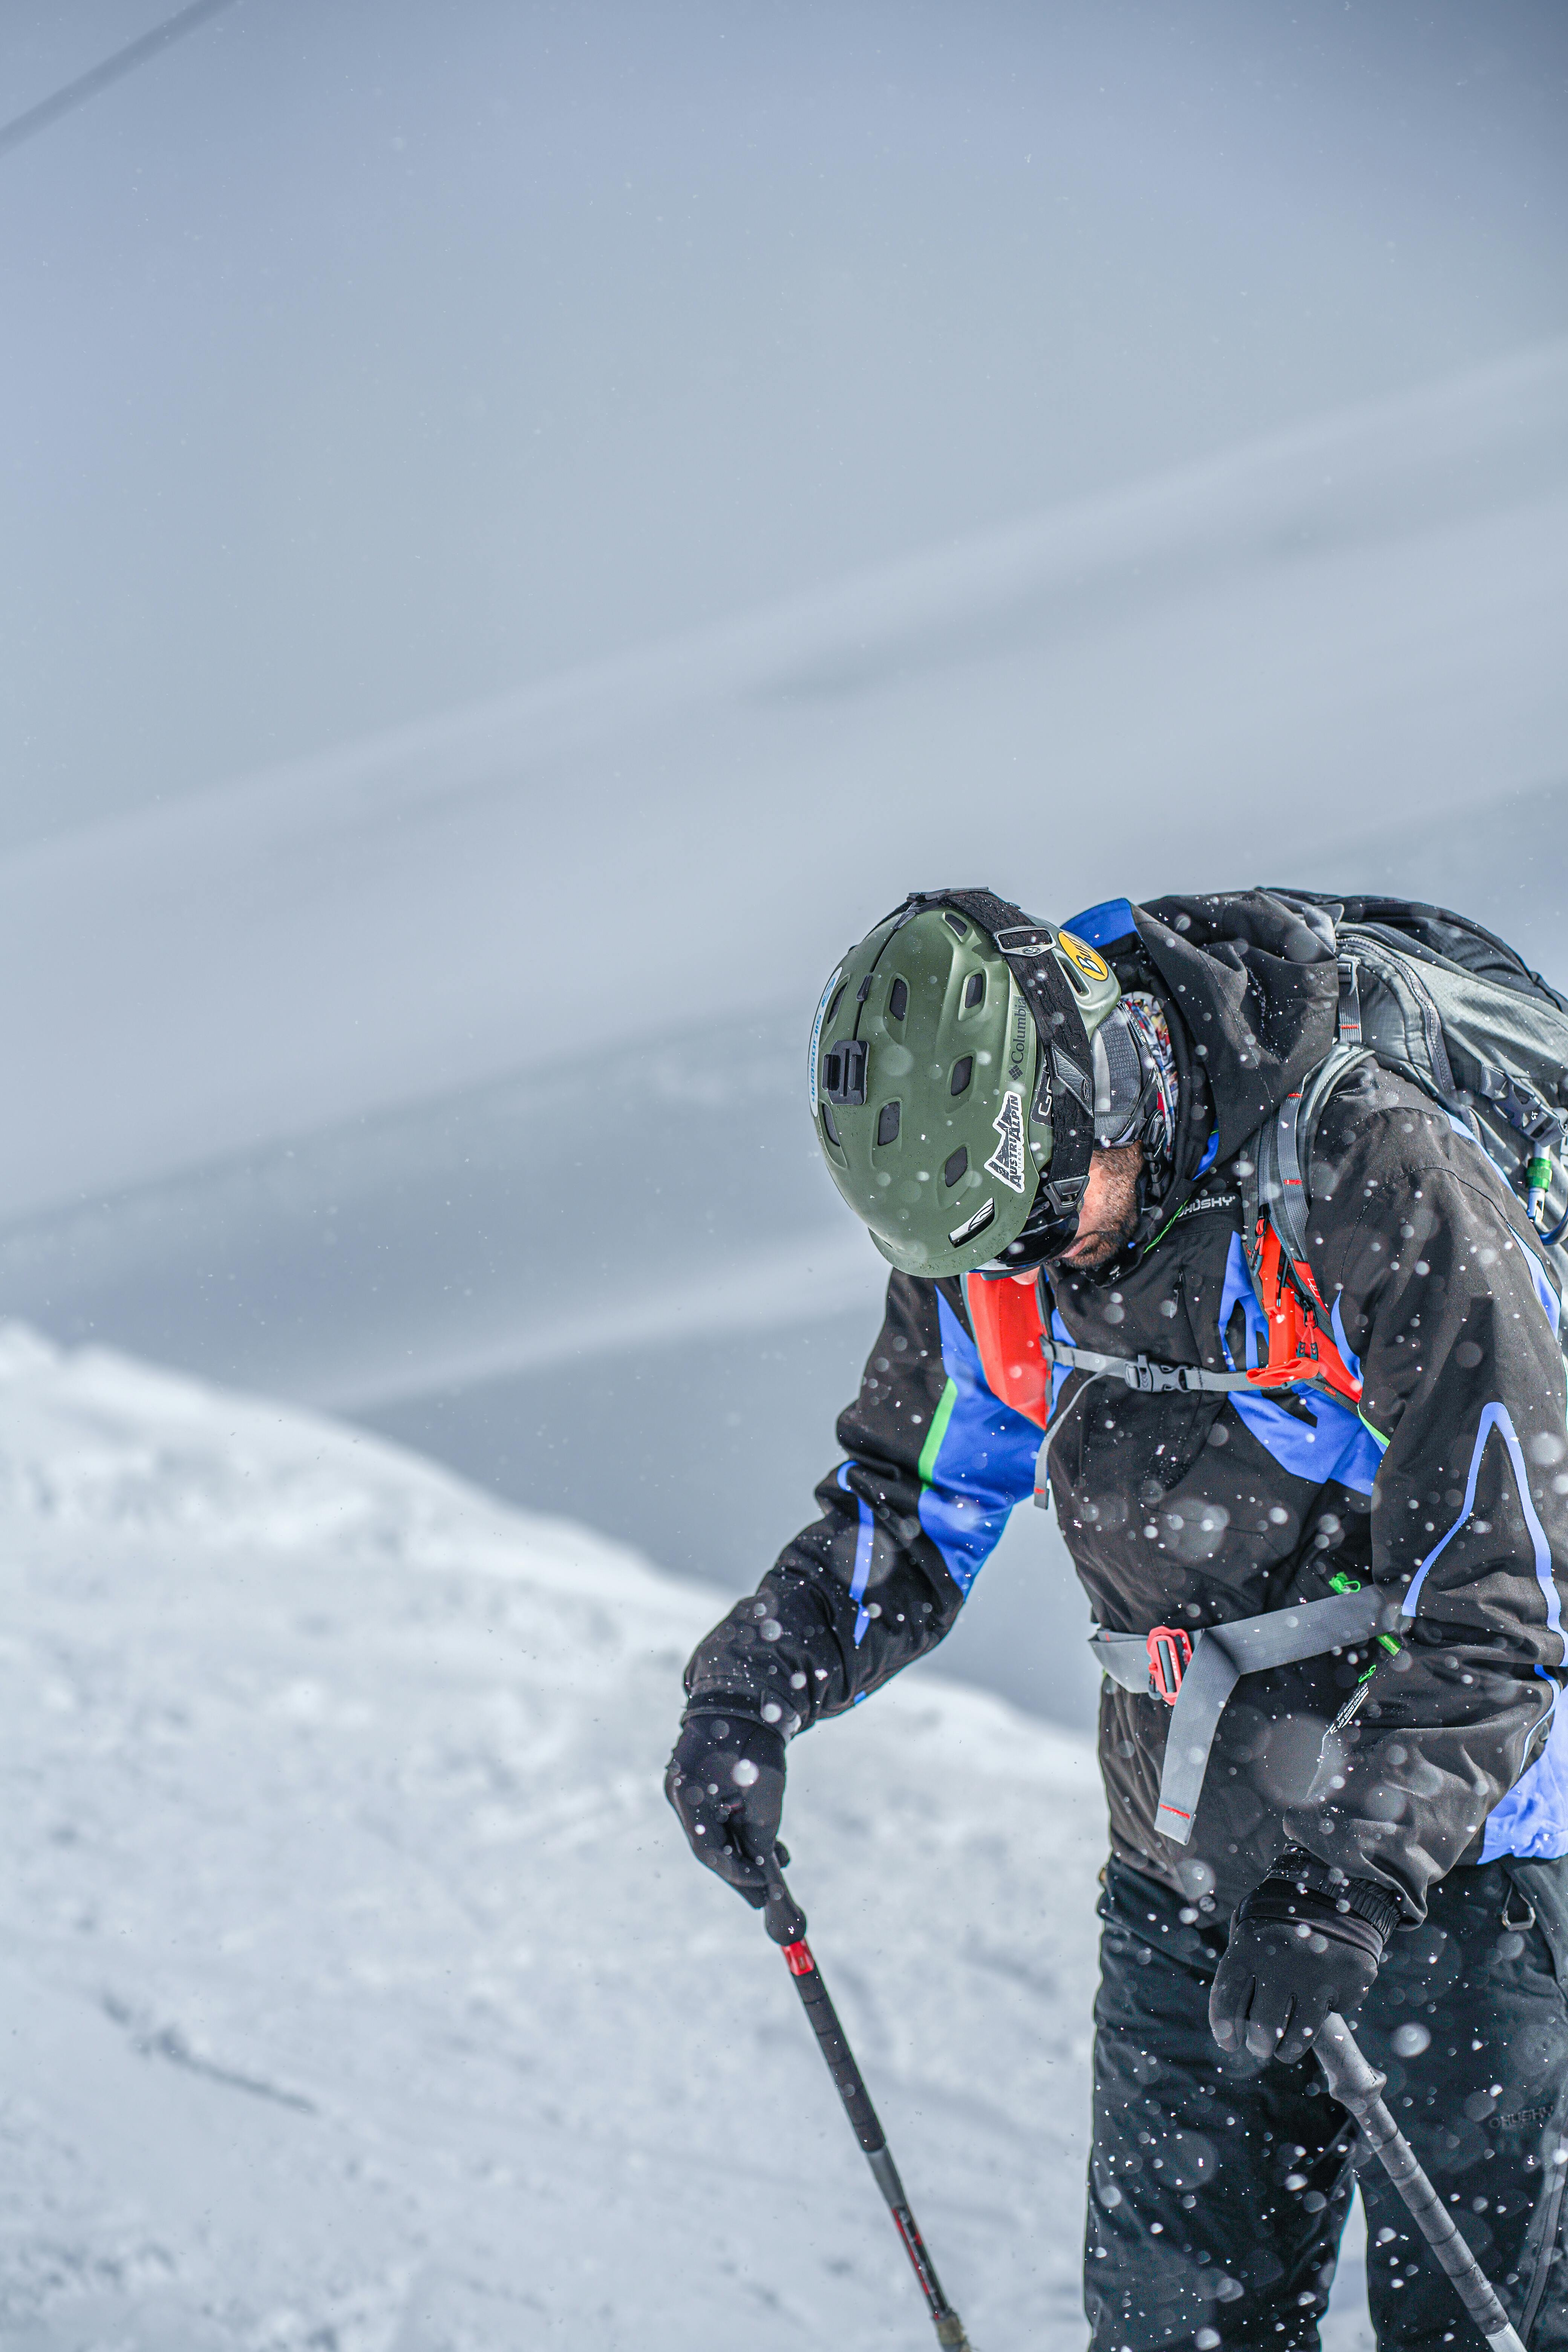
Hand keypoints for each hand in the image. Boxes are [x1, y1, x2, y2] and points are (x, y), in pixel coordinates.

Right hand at [665, 1708, 786, 1908]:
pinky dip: (741, 1829)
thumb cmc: (754, 1741)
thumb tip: (764, 1876)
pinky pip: (719, 1815)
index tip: (764, 1886)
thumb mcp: (765, 1792)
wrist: (746, 1697)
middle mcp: (680, 1793)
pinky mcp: (700, 1782)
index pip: (707, 1849)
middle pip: (710, 1845)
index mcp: (687, 1794)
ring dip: (746, 1850)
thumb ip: (761, 1835)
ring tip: (781, 1864)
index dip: (736, 1873)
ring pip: (717, 1832)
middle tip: (767, 1897)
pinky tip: (770, 1844)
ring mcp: (687, 1788)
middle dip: (741, 1870)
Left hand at [1209, 1850, 1397, 2064]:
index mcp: (1248, 1946)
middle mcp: (1281, 1963)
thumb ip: (1241, 1967)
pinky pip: (1333, 2014)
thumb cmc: (1282, 1916)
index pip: (1227, 2000)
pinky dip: (1327, 2010)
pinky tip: (1325, 1992)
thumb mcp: (1251, 1927)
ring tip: (1283, 2049)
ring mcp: (1318, 1975)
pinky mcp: (1349, 1983)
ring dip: (1287, 2049)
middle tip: (1259, 2046)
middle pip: (1261, 2028)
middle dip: (1257, 2045)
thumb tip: (1231, 2020)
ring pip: (1297, 2037)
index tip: (1229, 2043)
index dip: (1224, 2028)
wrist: (1335, 1887)